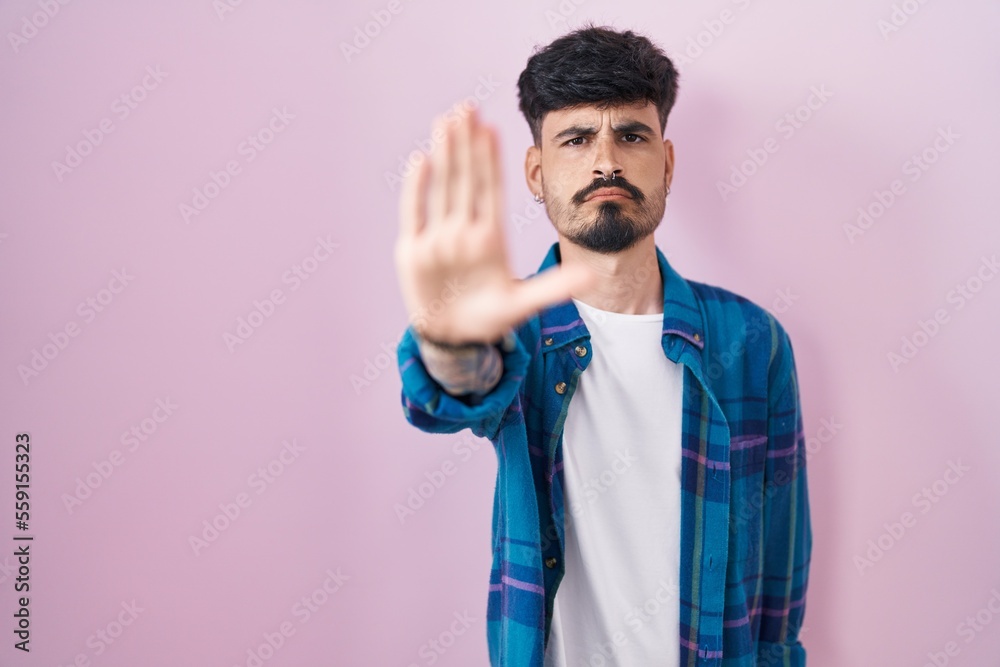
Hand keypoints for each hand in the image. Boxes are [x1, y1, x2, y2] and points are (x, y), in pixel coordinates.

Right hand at [394, 104, 595, 345]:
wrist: (455, 339)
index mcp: (490, 237)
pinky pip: (414, 214)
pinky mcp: (414, 252)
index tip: (493, 128)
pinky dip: (416, 190)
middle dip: (466, 144)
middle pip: (465, 179)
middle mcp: (463, 231)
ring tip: (446, 121)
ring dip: (443, 155)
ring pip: (441, 188)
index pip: (491, 190)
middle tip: (467, 108)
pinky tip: (421, 160)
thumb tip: (591, 277)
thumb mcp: (523, 303)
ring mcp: (438, 239)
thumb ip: (553, 288)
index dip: (490, 160)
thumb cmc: (489, 317)